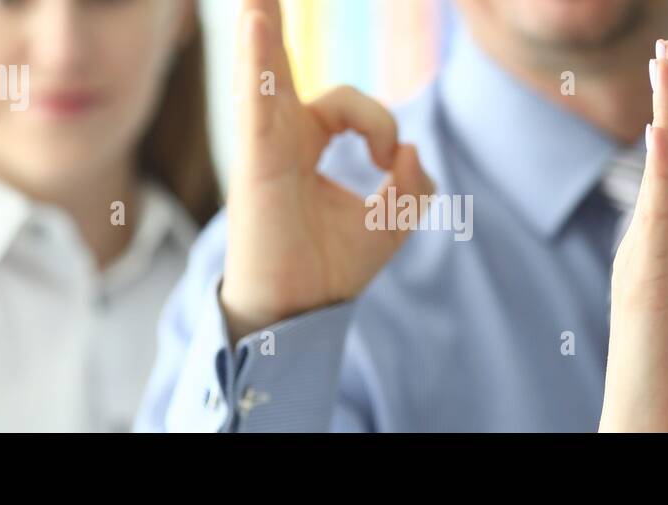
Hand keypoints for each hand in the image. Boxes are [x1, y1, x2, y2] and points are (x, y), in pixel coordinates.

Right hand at [220, 0, 432, 341]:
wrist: (300, 313)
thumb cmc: (330, 270)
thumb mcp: (390, 223)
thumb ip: (412, 184)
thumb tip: (411, 149)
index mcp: (306, 144)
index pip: (348, 105)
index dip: (378, 123)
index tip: (387, 161)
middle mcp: (279, 138)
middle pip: (277, 65)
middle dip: (270, 20)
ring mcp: (264, 147)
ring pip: (262, 72)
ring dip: (259, 23)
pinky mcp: (257, 164)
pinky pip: (257, 102)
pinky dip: (257, 61)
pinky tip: (256, 21)